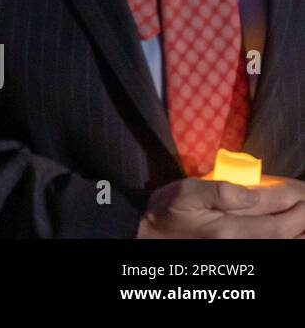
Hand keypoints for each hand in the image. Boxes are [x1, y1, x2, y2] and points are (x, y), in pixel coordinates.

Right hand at [138, 176, 304, 237]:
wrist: (153, 237)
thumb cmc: (168, 211)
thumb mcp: (186, 192)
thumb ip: (219, 191)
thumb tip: (251, 192)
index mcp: (228, 231)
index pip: (279, 221)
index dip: (295, 203)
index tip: (299, 189)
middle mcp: (242, 245)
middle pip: (289, 234)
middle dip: (302, 214)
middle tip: (303, 197)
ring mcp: (244, 252)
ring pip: (286, 243)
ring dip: (299, 228)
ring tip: (299, 211)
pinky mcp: (243, 254)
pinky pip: (275, 245)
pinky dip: (289, 236)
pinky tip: (292, 227)